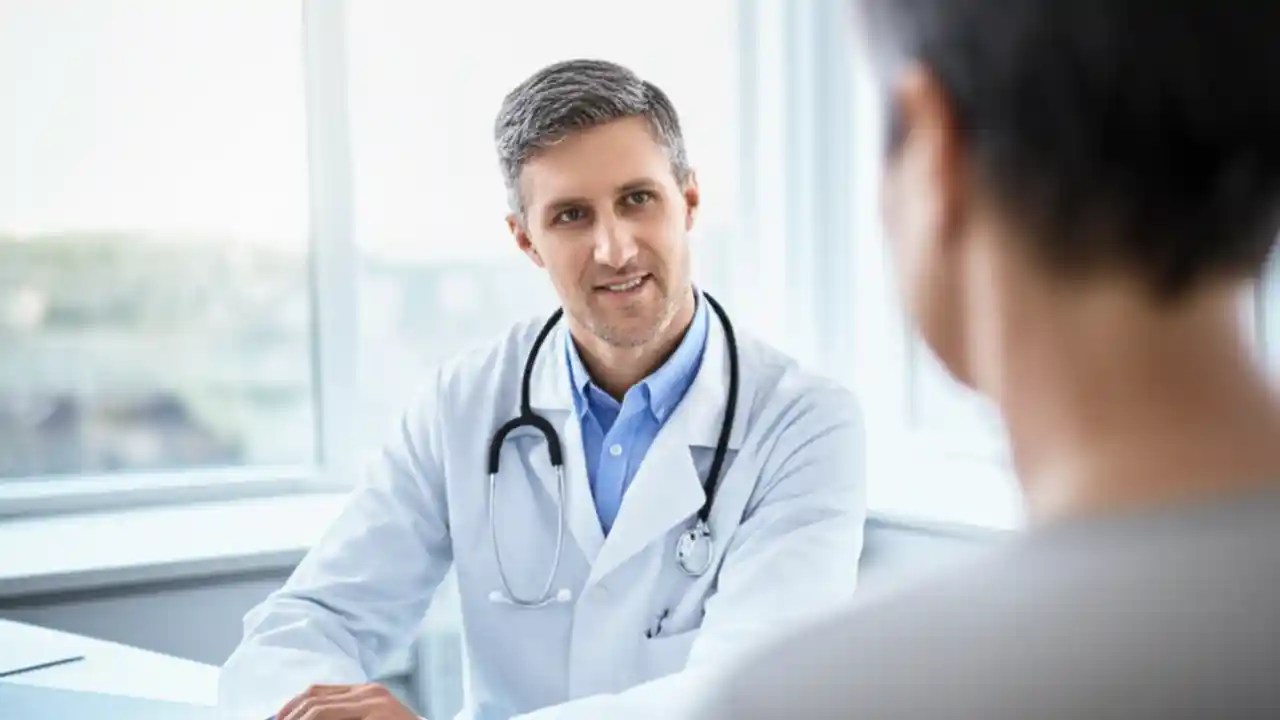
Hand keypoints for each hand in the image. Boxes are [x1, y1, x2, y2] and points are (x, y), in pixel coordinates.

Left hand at [276, 683, 419, 719]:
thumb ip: (342, 715)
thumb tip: (305, 717)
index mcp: (365, 692)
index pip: (316, 692)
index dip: (290, 707)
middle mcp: (370, 692)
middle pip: (314, 699)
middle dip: (289, 717)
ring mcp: (375, 703)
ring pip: (319, 710)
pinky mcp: (378, 714)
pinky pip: (333, 719)